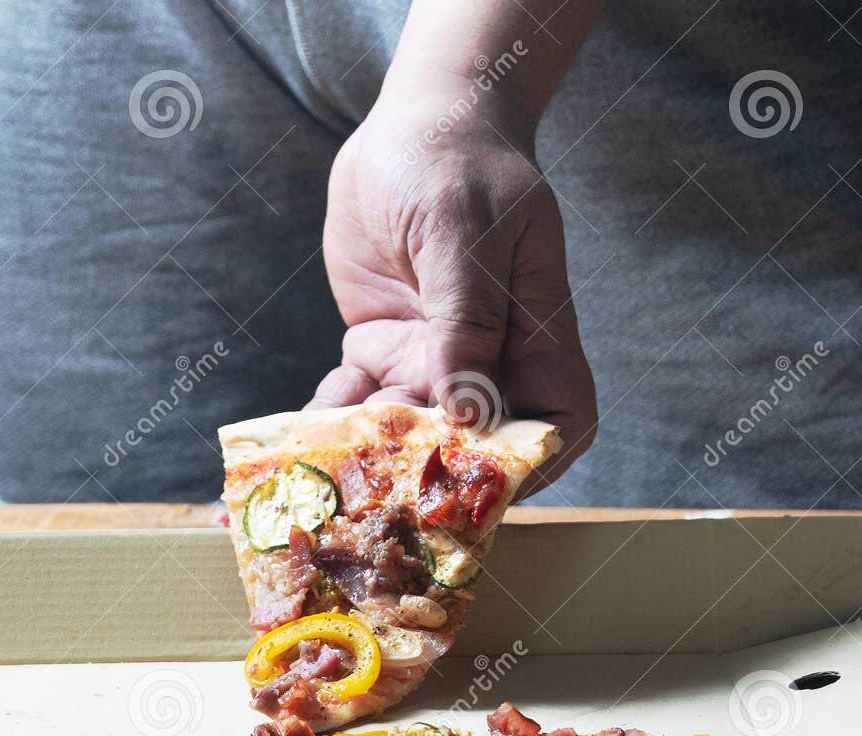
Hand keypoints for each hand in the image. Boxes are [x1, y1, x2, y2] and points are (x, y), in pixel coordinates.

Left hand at [308, 88, 596, 489]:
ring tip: (328, 460)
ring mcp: (433, 355)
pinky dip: (332, 417)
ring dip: (370, 448)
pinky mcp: (382, 345)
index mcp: (535, 332)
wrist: (413, 124)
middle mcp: (488, 356)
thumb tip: (468, 410)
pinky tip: (303, 427)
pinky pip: (358, 399)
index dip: (535, 462)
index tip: (484, 485)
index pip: (559, 419)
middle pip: (472, 440)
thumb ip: (465, 321)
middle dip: (427, 466)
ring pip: (408, 428)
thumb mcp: (462, 232)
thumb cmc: (457, 162)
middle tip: (378, 481)